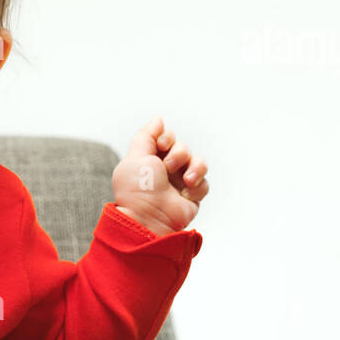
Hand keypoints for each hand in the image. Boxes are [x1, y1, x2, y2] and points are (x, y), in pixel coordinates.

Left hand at [111, 117, 208, 234]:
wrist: (149, 218)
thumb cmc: (138, 189)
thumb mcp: (135, 157)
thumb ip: (146, 136)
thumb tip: (159, 120)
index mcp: (149, 160)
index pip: (167, 138)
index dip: (167, 138)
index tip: (162, 145)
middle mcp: (165, 171)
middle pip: (184, 148)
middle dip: (179, 153)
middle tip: (168, 167)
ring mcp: (180, 183)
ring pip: (198, 162)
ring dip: (194, 167)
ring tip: (186, 180)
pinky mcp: (192, 196)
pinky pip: (204, 182)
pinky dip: (197, 186)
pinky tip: (186, 194)